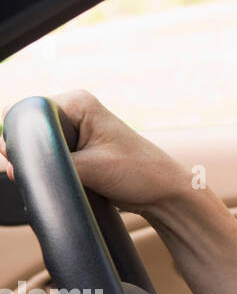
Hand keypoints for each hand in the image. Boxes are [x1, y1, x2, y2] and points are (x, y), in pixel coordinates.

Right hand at [0, 89, 190, 215]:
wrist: (163, 191)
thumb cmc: (140, 172)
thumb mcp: (90, 169)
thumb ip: (51, 165)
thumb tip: (14, 168)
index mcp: (77, 102)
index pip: (27, 113)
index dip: (19, 138)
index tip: (20, 161)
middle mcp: (73, 111)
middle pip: (29, 131)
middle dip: (29, 154)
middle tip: (46, 173)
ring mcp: (74, 131)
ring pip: (37, 148)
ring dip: (40, 165)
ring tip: (66, 177)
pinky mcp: (76, 150)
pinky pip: (49, 158)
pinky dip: (49, 171)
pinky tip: (62, 181)